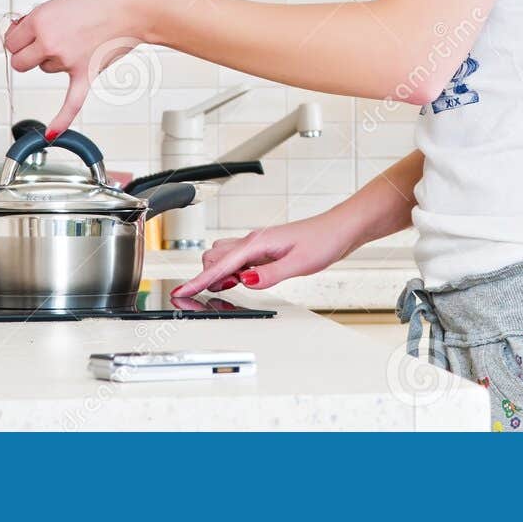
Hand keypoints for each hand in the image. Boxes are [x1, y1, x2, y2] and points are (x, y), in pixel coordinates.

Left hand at [3, 0, 147, 136]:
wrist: (134, 8)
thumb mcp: (61, 1)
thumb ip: (41, 19)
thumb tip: (25, 31)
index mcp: (40, 21)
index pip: (11, 41)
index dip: (19, 37)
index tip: (27, 34)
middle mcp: (50, 42)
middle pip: (20, 62)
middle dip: (27, 54)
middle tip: (41, 44)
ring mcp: (67, 61)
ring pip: (45, 70)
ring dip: (53, 60)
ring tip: (76, 42)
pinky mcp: (86, 75)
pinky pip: (70, 104)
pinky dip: (61, 120)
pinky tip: (52, 133)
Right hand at [171, 212, 355, 298]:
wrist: (340, 228)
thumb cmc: (324, 240)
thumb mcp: (300, 263)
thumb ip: (271, 274)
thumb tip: (246, 281)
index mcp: (258, 243)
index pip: (221, 264)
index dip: (199, 280)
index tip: (181, 291)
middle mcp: (254, 241)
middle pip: (215, 256)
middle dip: (207, 275)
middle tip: (206, 294)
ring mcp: (259, 244)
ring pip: (224, 255)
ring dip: (219, 272)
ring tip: (224, 289)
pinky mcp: (266, 250)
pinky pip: (239, 259)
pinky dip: (232, 271)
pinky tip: (240, 280)